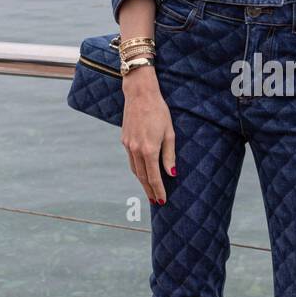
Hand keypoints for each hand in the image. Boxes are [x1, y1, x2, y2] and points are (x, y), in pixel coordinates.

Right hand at [121, 70, 176, 202]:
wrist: (140, 95)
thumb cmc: (159, 111)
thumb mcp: (169, 133)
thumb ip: (169, 155)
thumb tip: (171, 174)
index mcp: (149, 150)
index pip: (154, 177)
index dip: (158, 190)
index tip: (162, 201)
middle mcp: (136, 150)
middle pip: (142, 177)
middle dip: (150, 191)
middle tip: (156, 201)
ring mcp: (128, 145)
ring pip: (135, 170)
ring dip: (142, 182)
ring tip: (150, 191)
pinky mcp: (124, 140)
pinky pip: (131, 160)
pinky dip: (137, 169)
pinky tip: (143, 172)